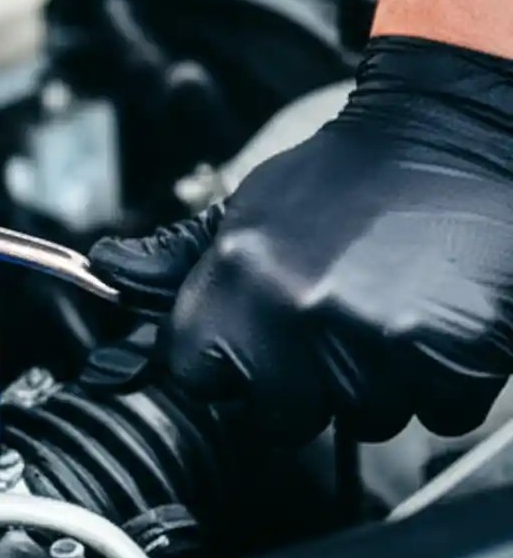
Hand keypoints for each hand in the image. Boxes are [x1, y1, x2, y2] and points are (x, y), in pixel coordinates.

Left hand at [89, 37, 512, 444]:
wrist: (449, 137)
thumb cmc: (344, 179)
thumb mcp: (245, 209)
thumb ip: (176, 259)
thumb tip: (107, 270)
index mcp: (236, 284)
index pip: (198, 378)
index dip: (228, 368)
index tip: (254, 345)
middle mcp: (295, 316)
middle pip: (282, 418)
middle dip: (307, 386)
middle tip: (335, 322)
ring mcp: (371, 342)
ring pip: (363, 420)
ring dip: (379, 383)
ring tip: (389, 310)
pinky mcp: (448, 356)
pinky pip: (437, 415)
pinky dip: (443, 384)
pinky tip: (434, 322)